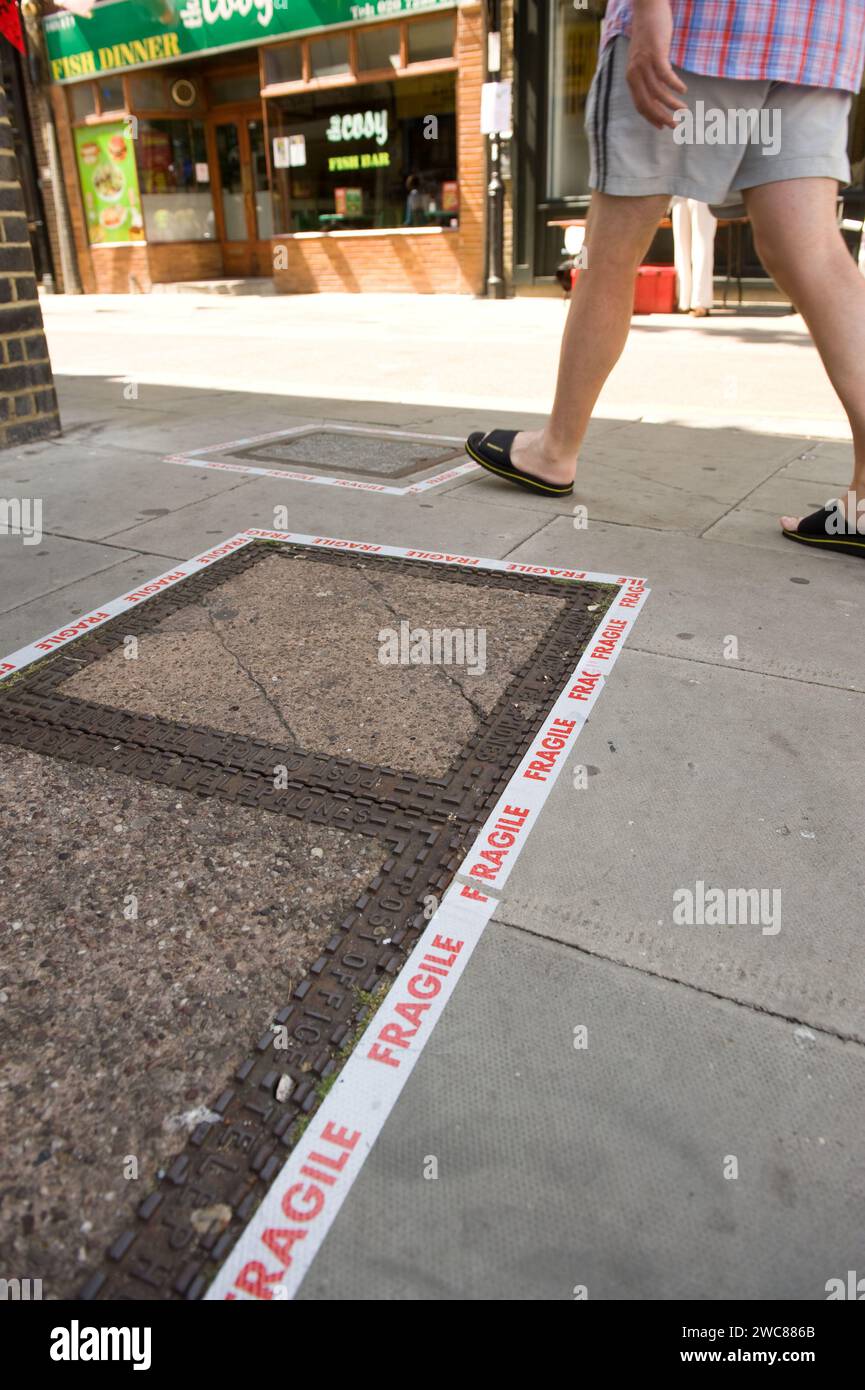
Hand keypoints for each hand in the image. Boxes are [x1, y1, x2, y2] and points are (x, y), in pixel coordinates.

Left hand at [626, 0, 687, 129]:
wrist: (647, 9)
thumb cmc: (648, 35)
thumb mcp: (643, 59)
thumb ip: (646, 76)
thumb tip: (657, 93)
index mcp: (631, 77)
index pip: (640, 105)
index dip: (652, 118)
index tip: (662, 126)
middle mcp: (634, 73)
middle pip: (648, 103)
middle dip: (662, 117)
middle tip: (676, 126)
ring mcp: (644, 63)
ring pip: (657, 92)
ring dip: (671, 104)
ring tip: (683, 110)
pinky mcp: (655, 53)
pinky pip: (665, 75)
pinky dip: (674, 84)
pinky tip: (683, 90)